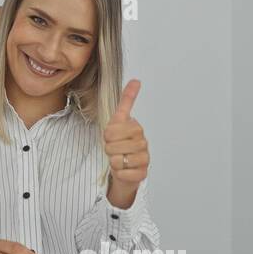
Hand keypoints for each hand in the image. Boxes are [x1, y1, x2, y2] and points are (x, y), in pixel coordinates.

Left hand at [103, 79, 149, 195]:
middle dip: (109, 150)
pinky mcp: (142, 173)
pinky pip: (123, 173)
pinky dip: (119, 173)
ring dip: (114, 162)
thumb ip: (127, 100)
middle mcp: (143, 143)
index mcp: (136, 128)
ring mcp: (144, 158)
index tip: (112, 137)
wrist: (126, 166)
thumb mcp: (119, 120)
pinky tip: (124, 169)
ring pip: (118, 160)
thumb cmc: (122, 143)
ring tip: (120, 159)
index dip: (107, 136)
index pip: (111, 131)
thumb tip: (136, 80)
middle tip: (115, 150)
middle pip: (112, 146)